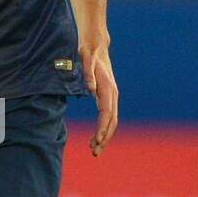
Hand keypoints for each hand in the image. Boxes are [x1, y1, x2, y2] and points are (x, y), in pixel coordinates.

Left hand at [80, 39, 118, 157]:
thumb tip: (91, 91)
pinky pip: (108, 116)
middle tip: (95, 151)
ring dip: (104, 136)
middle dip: (105, 137)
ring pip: (111, 121)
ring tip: (94, 149)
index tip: (97, 140)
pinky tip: (97, 137)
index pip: (107, 113)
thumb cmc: (89, 53)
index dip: (102, 128)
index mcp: (107, 88)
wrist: (96, 45)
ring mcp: (111, 96)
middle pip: (112, 121)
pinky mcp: (107, 97)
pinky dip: (103, 129)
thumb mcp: (85, 60)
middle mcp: (112, 94)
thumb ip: (87, 75)